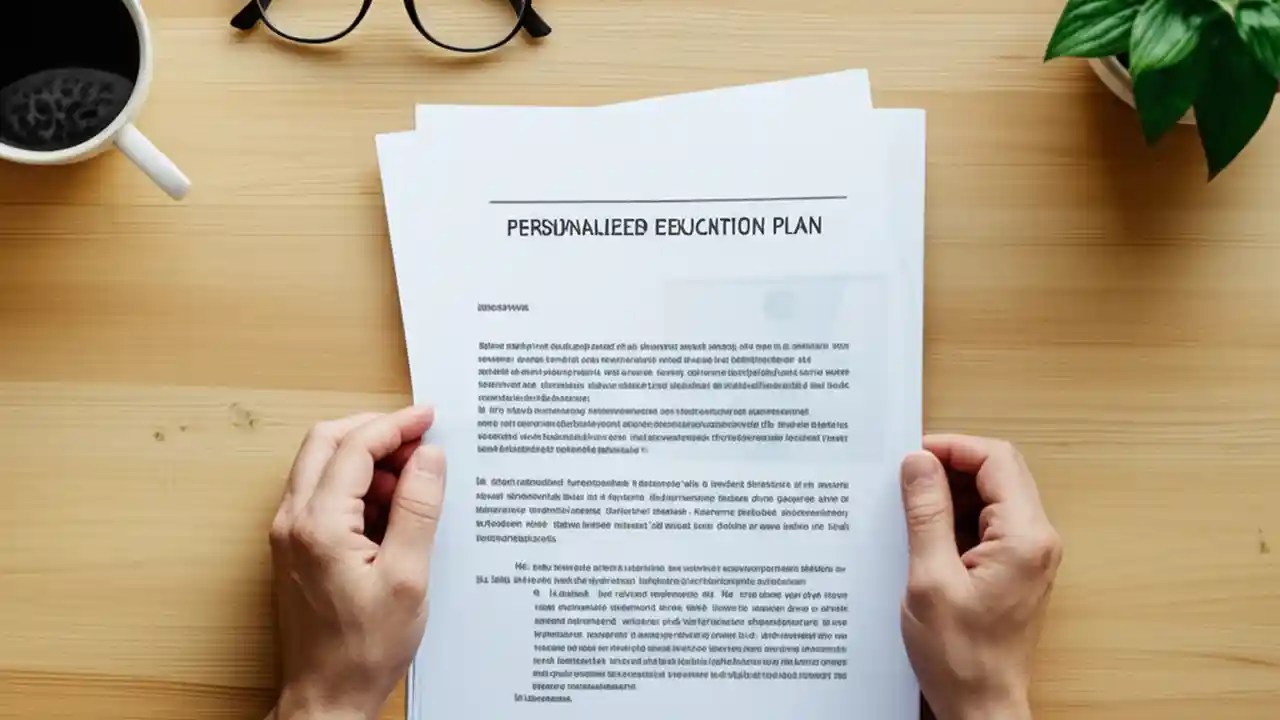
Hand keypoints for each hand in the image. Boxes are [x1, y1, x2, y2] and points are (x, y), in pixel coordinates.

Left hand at [267, 407, 446, 719]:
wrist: (326, 697)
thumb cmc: (363, 650)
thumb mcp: (408, 578)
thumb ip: (418, 509)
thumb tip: (430, 457)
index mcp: (318, 525)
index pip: (355, 446)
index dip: (397, 425)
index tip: (429, 418)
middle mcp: (292, 521)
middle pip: (328, 442)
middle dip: (377, 432)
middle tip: (421, 441)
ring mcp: (289, 534)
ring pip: (323, 466)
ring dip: (367, 461)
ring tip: (414, 484)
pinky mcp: (296, 547)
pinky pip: (323, 495)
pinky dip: (357, 487)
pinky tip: (392, 511)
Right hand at [899, 435, 1062, 719]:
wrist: (981, 707)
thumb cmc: (960, 657)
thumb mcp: (929, 580)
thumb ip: (925, 514)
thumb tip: (917, 463)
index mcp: (1024, 538)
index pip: (996, 460)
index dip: (951, 448)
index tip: (911, 456)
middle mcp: (1036, 540)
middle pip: (998, 472)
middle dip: (949, 466)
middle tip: (904, 477)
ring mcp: (1028, 553)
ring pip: (991, 495)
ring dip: (950, 492)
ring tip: (907, 507)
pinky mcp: (1013, 566)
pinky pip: (987, 521)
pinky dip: (954, 516)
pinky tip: (921, 531)